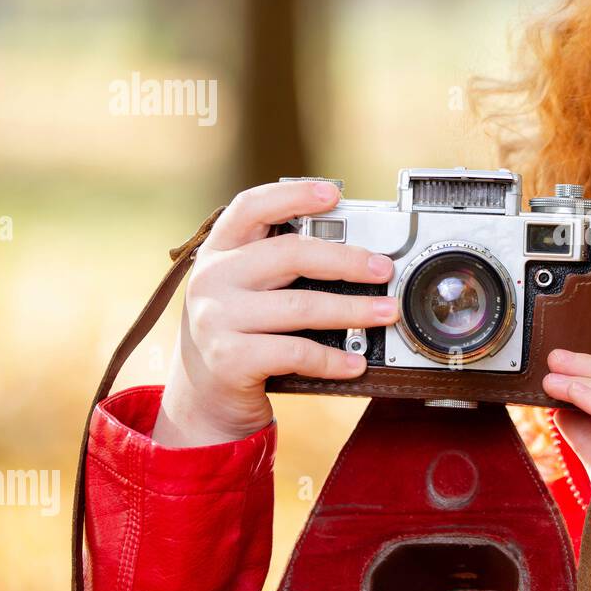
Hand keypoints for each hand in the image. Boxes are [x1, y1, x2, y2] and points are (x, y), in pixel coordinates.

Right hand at [153, 179, 401, 446]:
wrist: (204, 396)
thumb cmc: (238, 332)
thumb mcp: (246, 289)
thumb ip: (280, 266)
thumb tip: (356, 255)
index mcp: (219, 251)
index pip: (251, 207)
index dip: (293, 194)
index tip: (333, 194)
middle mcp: (213, 279)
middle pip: (289, 254)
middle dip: (346, 260)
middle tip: (383, 269)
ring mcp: (217, 319)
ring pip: (300, 306)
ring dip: (353, 310)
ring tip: (386, 312)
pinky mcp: (229, 359)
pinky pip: (295, 352)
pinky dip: (332, 358)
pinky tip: (355, 362)